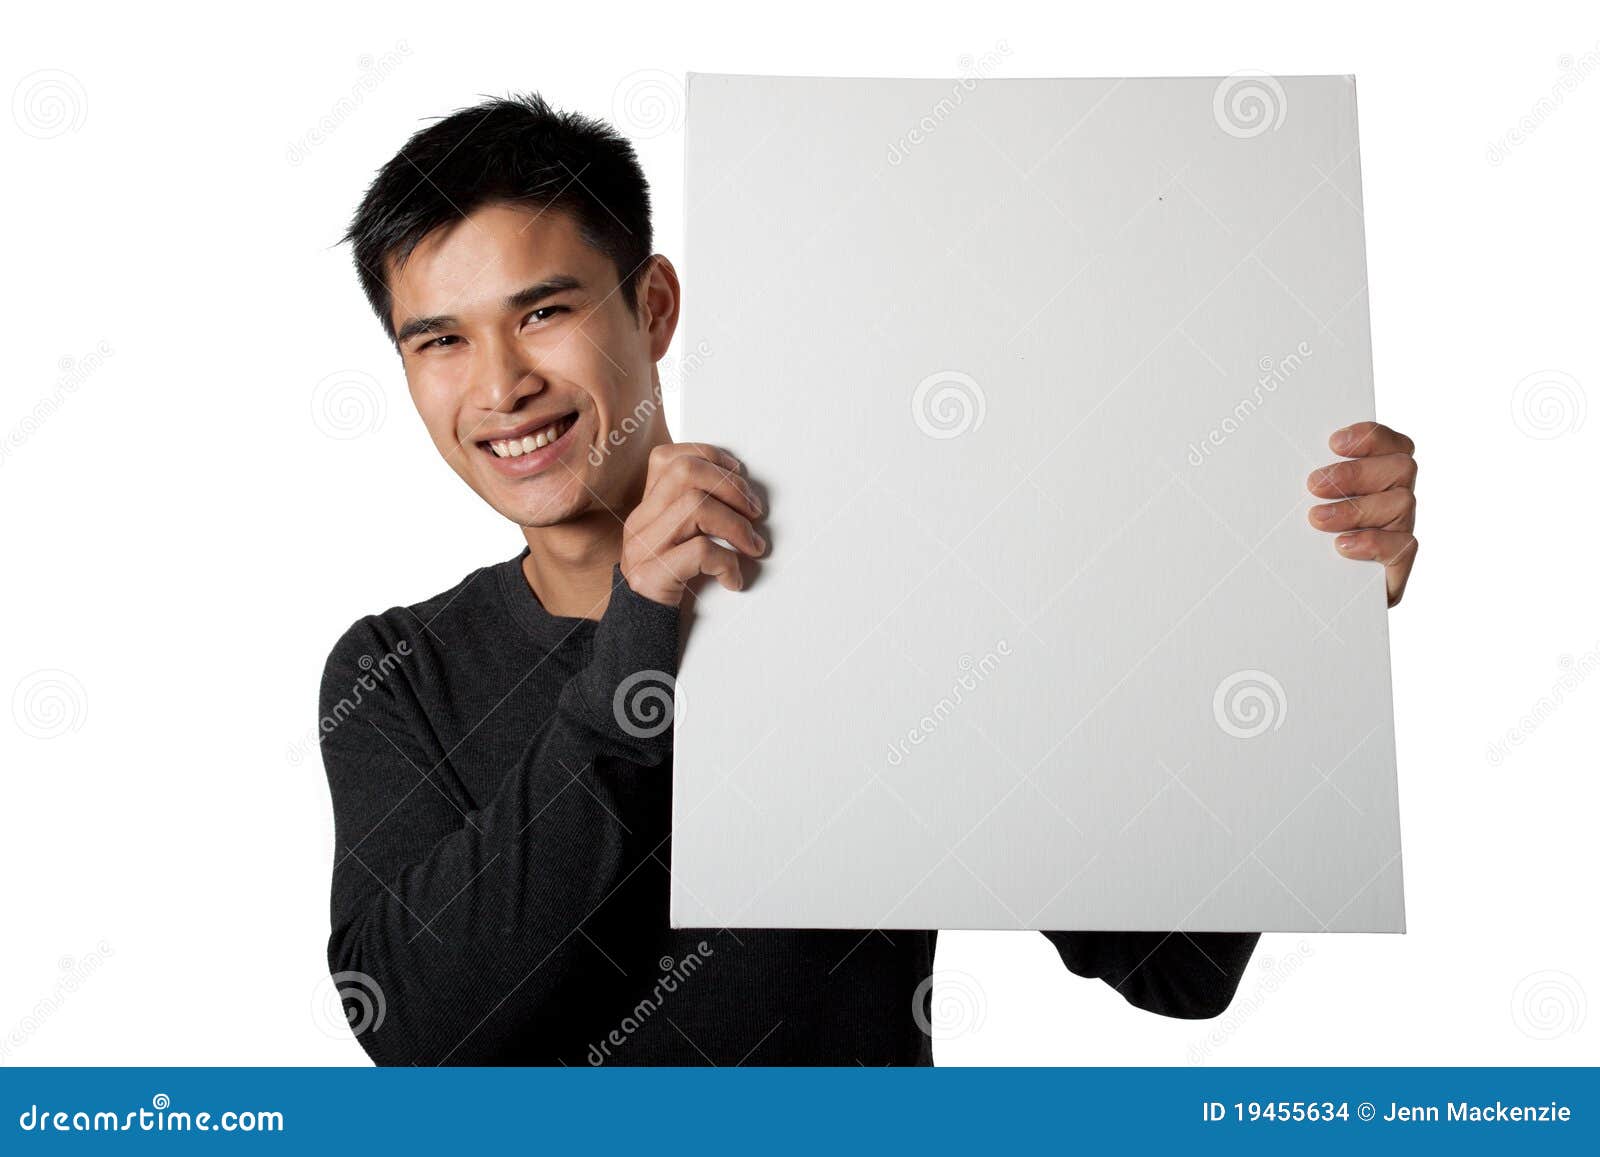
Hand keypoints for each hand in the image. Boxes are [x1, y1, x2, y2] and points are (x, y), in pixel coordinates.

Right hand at [620, 443, 766, 606]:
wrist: (637, 634)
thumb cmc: (669, 586)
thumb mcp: (678, 542)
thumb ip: (696, 516)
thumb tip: (744, 494)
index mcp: (646, 508)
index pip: (668, 458)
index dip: (709, 457)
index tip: (739, 475)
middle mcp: (640, 521)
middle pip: (685, 473)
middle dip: (730, 486)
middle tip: (754, 512)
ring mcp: (644, 547)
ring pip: (696, 507)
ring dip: (736, 526)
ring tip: (752, 547)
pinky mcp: (653, 575)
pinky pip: (700, 551)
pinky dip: (728, 563)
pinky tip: (732, 580)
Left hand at [1306, 421, 1417, 606]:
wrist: (1295, 600)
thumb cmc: (1291, 542)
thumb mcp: (1290, 507)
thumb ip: (1296, 481)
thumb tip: (1275, 454)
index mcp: (1376, 476)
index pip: (1392, 444)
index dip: (1371, 437)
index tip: (1333, 443)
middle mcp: (1393, 500)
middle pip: (1401, 467)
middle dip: (1356, 473)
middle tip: (1314, 485)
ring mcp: (1398, 532)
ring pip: (1402, 503)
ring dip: (1357, 508)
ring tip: (1317, 520)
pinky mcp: (1396, 567)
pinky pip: (1403, 547)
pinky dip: (1373, 542)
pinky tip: (1342, 546)